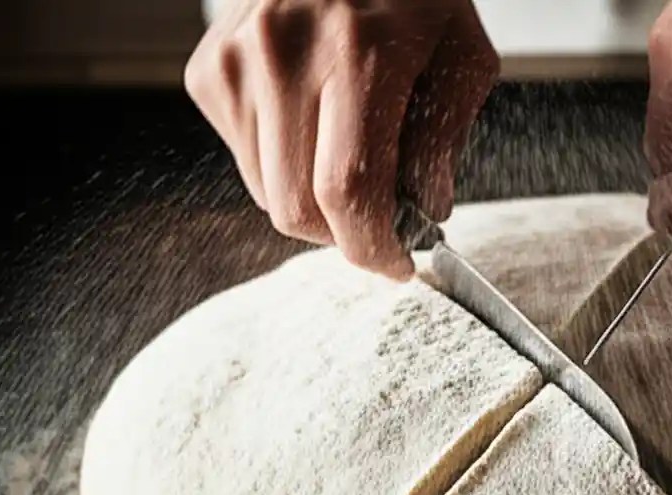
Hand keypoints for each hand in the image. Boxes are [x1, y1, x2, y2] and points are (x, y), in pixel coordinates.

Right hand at [184, 0, 499, 278]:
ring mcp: (237, 62)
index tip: (396, 264)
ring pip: (267, 194)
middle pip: (297, 207)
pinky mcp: (210, 71)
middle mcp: (285, 56)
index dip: (371, 246)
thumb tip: (423, 213)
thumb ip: (444, 141)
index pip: (349, 188)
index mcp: (359, 53)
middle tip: (381, 225)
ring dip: (314, 203)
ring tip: (350, 157)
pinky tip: (313, 122)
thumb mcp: (461, 56)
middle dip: (344, 237)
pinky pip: (245, 160)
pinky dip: (283, 165)